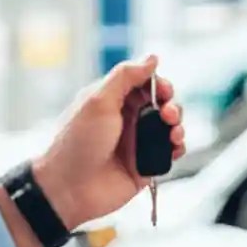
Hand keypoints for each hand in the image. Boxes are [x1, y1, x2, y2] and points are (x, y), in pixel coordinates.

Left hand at [31, 55, 185, 228]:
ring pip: (169, 127)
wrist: (69, 189)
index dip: (159, 85)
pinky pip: (170, 152)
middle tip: (168, 115)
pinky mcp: (145, 165)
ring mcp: (136, 143)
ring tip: (173, 134)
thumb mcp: (99, 100)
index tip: (164, 92)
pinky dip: (178, 148)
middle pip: (161, 104)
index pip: (145, 83)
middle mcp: (126, 120)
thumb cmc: (77, 143)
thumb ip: (126, 76)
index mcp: (112, 100)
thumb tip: (152, 57)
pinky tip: (174, 148)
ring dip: (178, 126)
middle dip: (172, 106)